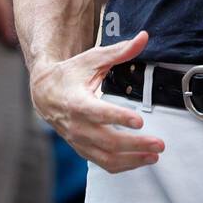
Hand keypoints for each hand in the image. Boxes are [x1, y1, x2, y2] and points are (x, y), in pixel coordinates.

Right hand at [29, 31, 163, 173]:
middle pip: (107, 140)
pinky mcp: (82, 148)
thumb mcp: (92, 58)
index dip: (119, 118)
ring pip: (106, 157)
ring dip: (132, 159)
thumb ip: (120, 51)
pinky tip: (141, 160)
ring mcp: (78, 140)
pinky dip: (123, 165)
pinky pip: (102, 163)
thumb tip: (144, 37)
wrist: (44, 92)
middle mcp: (76, 125)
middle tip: (159, 143)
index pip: (98, 113)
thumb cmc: (70, 73)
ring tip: (155, 155)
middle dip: (135, 144)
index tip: (140, 120)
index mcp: (76, 101)